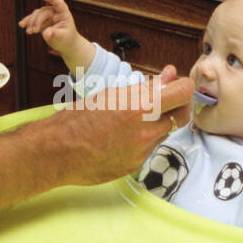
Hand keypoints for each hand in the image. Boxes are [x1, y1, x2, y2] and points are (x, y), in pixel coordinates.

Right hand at [19, 0, 93, 71]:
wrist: (66, 44)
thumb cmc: (67, 39)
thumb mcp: (62, 37)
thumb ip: (54, 33)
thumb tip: (46, 34)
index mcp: (63, 13)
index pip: (58, 3)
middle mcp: (55, 12)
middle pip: (43, 12)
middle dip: (37, 21)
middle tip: (34, 31)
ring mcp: (47, 16)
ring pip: (37, 14)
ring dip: (31, 22)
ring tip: (29, 32)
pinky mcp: (41, 21)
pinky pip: (33, 19)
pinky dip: (28, 22)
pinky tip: (21, 25)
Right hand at [36, 75, 193, 185]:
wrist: (57, 152)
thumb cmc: (78, 119)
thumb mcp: (111, 94)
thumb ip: (146, 87)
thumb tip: (169, 75)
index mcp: (141, 107)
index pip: (184, 93)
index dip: (183, 86)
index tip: (176, 85)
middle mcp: (147, 132)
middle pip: (179, 115)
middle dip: (172, 106)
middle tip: (158, 100)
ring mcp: (143, 152)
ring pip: (164, 133)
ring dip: (155, 124)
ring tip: (128, 120)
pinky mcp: (136, 166)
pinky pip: (149, 149)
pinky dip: (142, 140)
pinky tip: (120, 136)